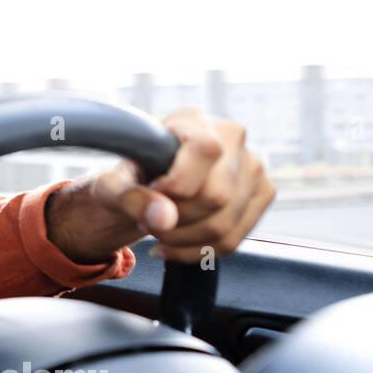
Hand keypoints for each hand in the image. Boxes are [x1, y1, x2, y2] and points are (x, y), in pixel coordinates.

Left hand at [46, 106, 276, 264]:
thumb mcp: (111, 185)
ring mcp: (253, 167)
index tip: (152, 192)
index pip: (205, 151)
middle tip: (148, 218)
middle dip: (175, 219)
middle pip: (217, 197)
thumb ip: (129, 196)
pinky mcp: (261, 194)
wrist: (146, 187)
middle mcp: (233, 138)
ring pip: (225, 225)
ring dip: (182, 240)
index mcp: (194, 121)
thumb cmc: (129, 179)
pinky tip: (174, 244)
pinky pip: (233, 239)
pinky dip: (198, 251)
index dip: (176, 184)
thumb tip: (164, 218)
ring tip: (159, 230)